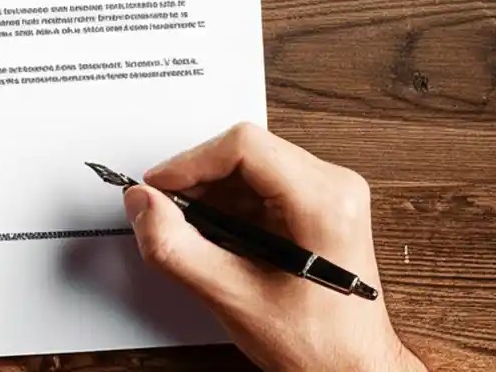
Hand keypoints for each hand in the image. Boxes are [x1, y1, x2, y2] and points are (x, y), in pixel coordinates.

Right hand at [125, 123, 425, 371]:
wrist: (353, 368)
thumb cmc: (318, 344)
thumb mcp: (234, 298)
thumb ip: (177, 249)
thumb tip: (142, 204)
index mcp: (325, 202)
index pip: (244, 146)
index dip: (190, 162)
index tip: (159, 187)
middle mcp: (335, 187)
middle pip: (244, 151)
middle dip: (197, 179)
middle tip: (167, 212)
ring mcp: (330, 193)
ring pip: (249, 165)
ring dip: (210, 193)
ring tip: (193, 234)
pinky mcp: (319, 204)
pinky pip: (260, 184)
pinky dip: (227, 204)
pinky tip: (217, 239)